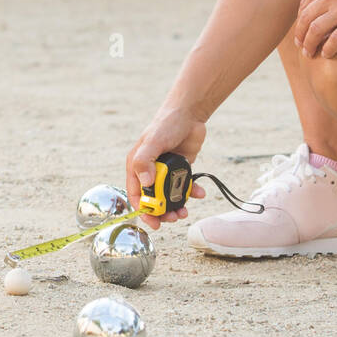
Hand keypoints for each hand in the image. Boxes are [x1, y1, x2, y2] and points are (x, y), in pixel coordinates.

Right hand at [125, 107, 207, 230]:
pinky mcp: (182, 169)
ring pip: (170, 196)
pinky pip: (186, 186)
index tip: (154, 222)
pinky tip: (199, 193)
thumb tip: (145, 183)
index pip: (136, 194)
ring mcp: (167, 171)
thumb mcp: (153, 141)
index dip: (144, 211)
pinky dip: (192, 192)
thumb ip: (144, 160)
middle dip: (163, 212)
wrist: (190, 113)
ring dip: (177, 206)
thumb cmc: (166, 124)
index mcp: (137, 166)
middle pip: (154, 199)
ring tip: (185, 212)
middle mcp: (151, 170)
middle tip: (174, 217)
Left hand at [294, 0, 336, 58]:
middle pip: (306, 18)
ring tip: (309, 54)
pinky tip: (327, 55)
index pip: (305, 2)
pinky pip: (334, 40)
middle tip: (301, 46)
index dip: (300, 19)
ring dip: (309, 44)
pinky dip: (327, 49)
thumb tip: (325, 2)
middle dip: (300, 34)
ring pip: (315, 30)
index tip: (302, 30)